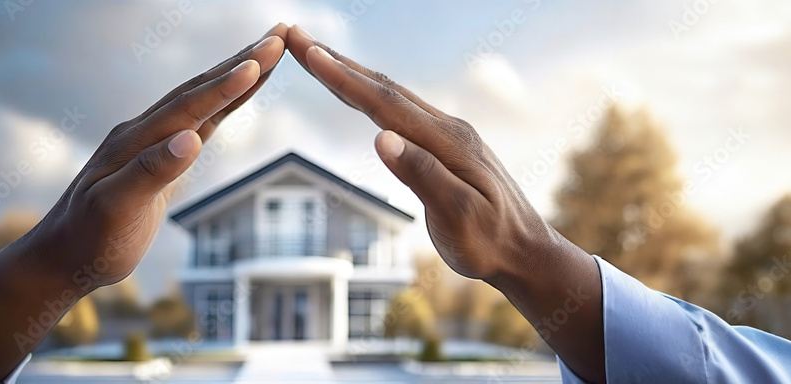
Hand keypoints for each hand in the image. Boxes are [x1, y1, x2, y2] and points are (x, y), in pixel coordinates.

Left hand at [0, 24, 288, 382]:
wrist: (63, 256)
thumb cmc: (88, 240)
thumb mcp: (115, 210)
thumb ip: (150, 172)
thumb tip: (190, 140)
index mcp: (134, 141)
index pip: (187, 106)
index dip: (224, 85)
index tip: (259, 61)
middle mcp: (143, 131)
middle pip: (198, 88)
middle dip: (240, 61)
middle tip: (279, 33)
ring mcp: (151, 141)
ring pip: (201, 99)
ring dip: (235, 73)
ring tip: (270, 50)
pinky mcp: (160, 156)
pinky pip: (200, 120)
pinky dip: (225, 101)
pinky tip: (242, 89)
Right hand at [286, 25, 605, 382]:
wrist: (528, 253)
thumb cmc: (491, 243)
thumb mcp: (457, 217)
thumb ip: (422, 175)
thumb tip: (380, 137)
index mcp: (446, 141)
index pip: (383, 103)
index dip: (342, 77)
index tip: (308, 52)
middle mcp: (446, 128)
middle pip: (383, 87)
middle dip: (337, 62)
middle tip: (297, 37)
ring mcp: (447, 134)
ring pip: (390, 95)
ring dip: (352, 73)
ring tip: (317, 56)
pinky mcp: (446, 145)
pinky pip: (400, 110)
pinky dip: (370, 95)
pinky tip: (359, 93)